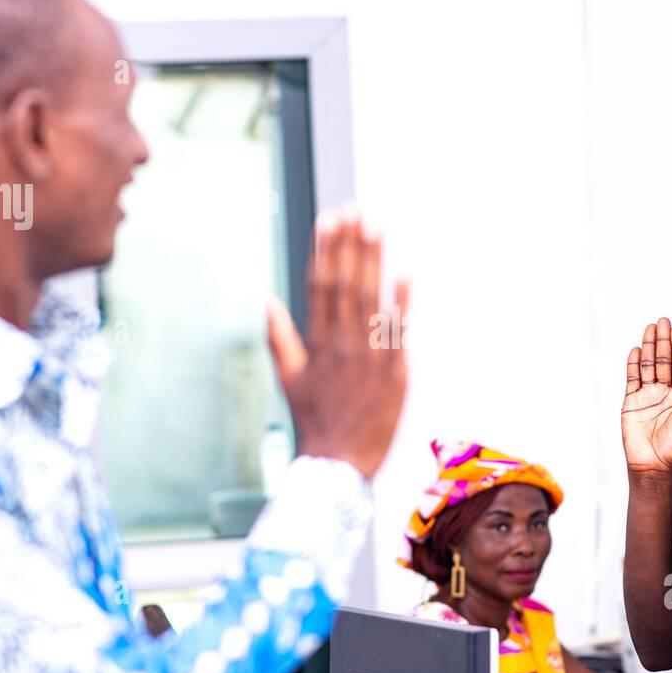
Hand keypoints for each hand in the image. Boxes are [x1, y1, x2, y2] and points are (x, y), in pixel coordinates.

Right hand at [266, 201, 408, 480]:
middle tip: (355, 209)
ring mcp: (369, 358)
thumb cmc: (315, 420)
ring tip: (376, 227)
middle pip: (345, 284)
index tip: (328, 218)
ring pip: (370, 300)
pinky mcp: (394, 373)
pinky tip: (405, 274)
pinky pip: (399, 333)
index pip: (319, 286)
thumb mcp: (289, 378)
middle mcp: (341, 345)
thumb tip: (267, 300)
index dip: (324, 249)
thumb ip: (279, 337)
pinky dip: (401, 304)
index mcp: (315, 344)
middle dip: (349, 244)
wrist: (338, 463)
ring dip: (373, 261)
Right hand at [621, 317, 671, 475]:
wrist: (653, 466)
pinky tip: (636, 350)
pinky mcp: (631, 402)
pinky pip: (632, 379)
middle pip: (664, 361)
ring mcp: (647, 396)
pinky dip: (633, 364)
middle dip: (663, 340)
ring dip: (649, 347)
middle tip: (662, 321)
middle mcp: (665, 392)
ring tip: (649, 329)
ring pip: (648, 366)